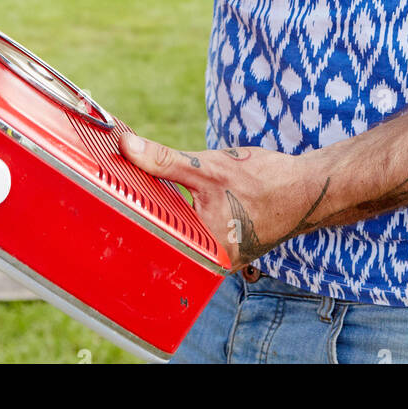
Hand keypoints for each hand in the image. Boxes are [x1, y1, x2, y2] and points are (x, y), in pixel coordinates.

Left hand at [118, 134, 332, 269]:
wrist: (307, 189)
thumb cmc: (264, 182)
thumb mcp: (209, 168)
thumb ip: (165, 161)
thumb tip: (127, 147)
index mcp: (202, 251)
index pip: (148, 234)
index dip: (122, 212)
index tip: (100, 189)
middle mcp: (206, 261)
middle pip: (158, 233)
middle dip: (137, 207)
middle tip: (110, 180)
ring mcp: (214, 254)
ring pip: (172, 228)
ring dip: (156, 205)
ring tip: (131, 181)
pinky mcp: (220, 243)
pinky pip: (188, 225)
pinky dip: (175, 207)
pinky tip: (162, 189)